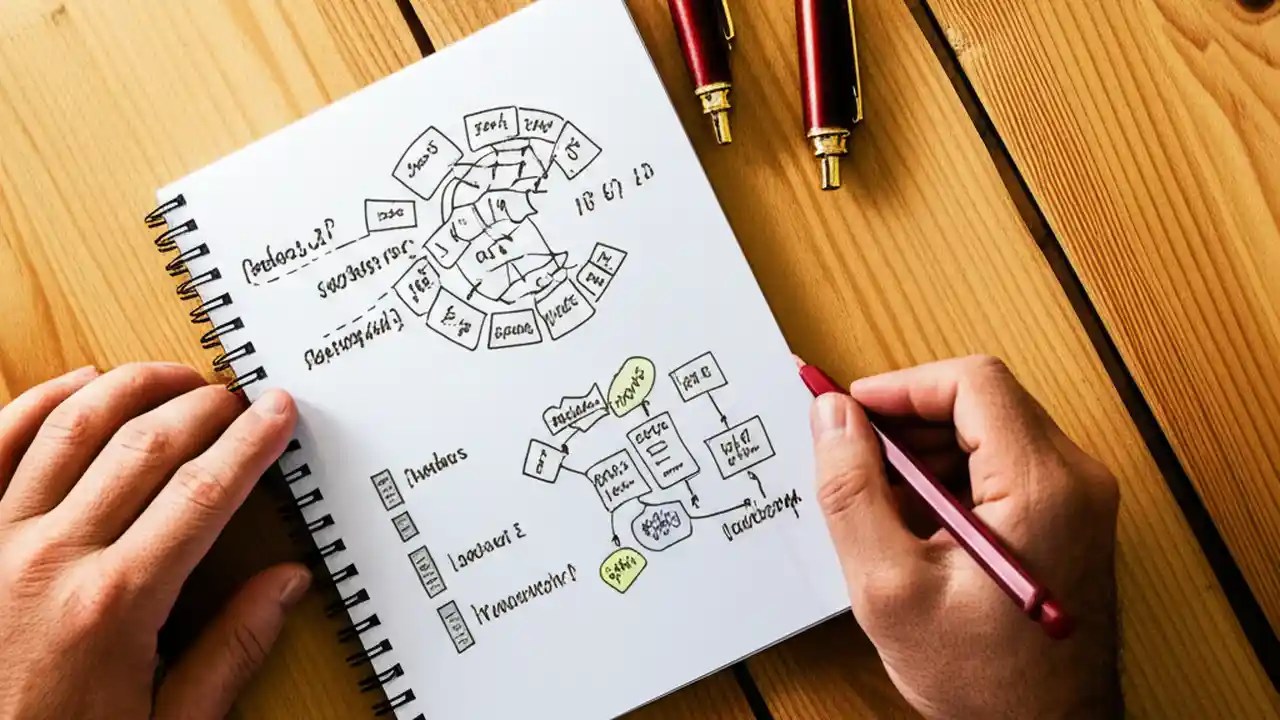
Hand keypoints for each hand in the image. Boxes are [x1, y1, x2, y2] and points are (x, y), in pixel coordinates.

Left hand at [0, 363, 309, 719]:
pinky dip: (40, 402)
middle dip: (204, 407)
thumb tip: (289, 584)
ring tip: (173, 378)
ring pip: (72, 427)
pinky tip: (80, 386)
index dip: (250, 442)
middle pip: (146, 446)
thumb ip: (231, 651)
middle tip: (236, 398)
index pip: (204, 492)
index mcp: (116, 604)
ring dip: (132, 388)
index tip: (277, 412)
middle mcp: (52, 558)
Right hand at [811, 356, 1119, 718]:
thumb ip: (853, 491)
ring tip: (882, 502)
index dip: (901, 386)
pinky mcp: (1069, 519)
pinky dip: (952, 478)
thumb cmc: (985, 681)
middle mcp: (1074, 480)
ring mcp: (1078, 499)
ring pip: (990, 430)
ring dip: (927, 451)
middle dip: (907, 420)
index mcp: (1040, 486)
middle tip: (856, 457)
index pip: (971, 382)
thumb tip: (832, 418)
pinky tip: (916, 526)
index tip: (852, 410)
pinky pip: (1003, 466)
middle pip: (981, 401)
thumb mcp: (889, 587)